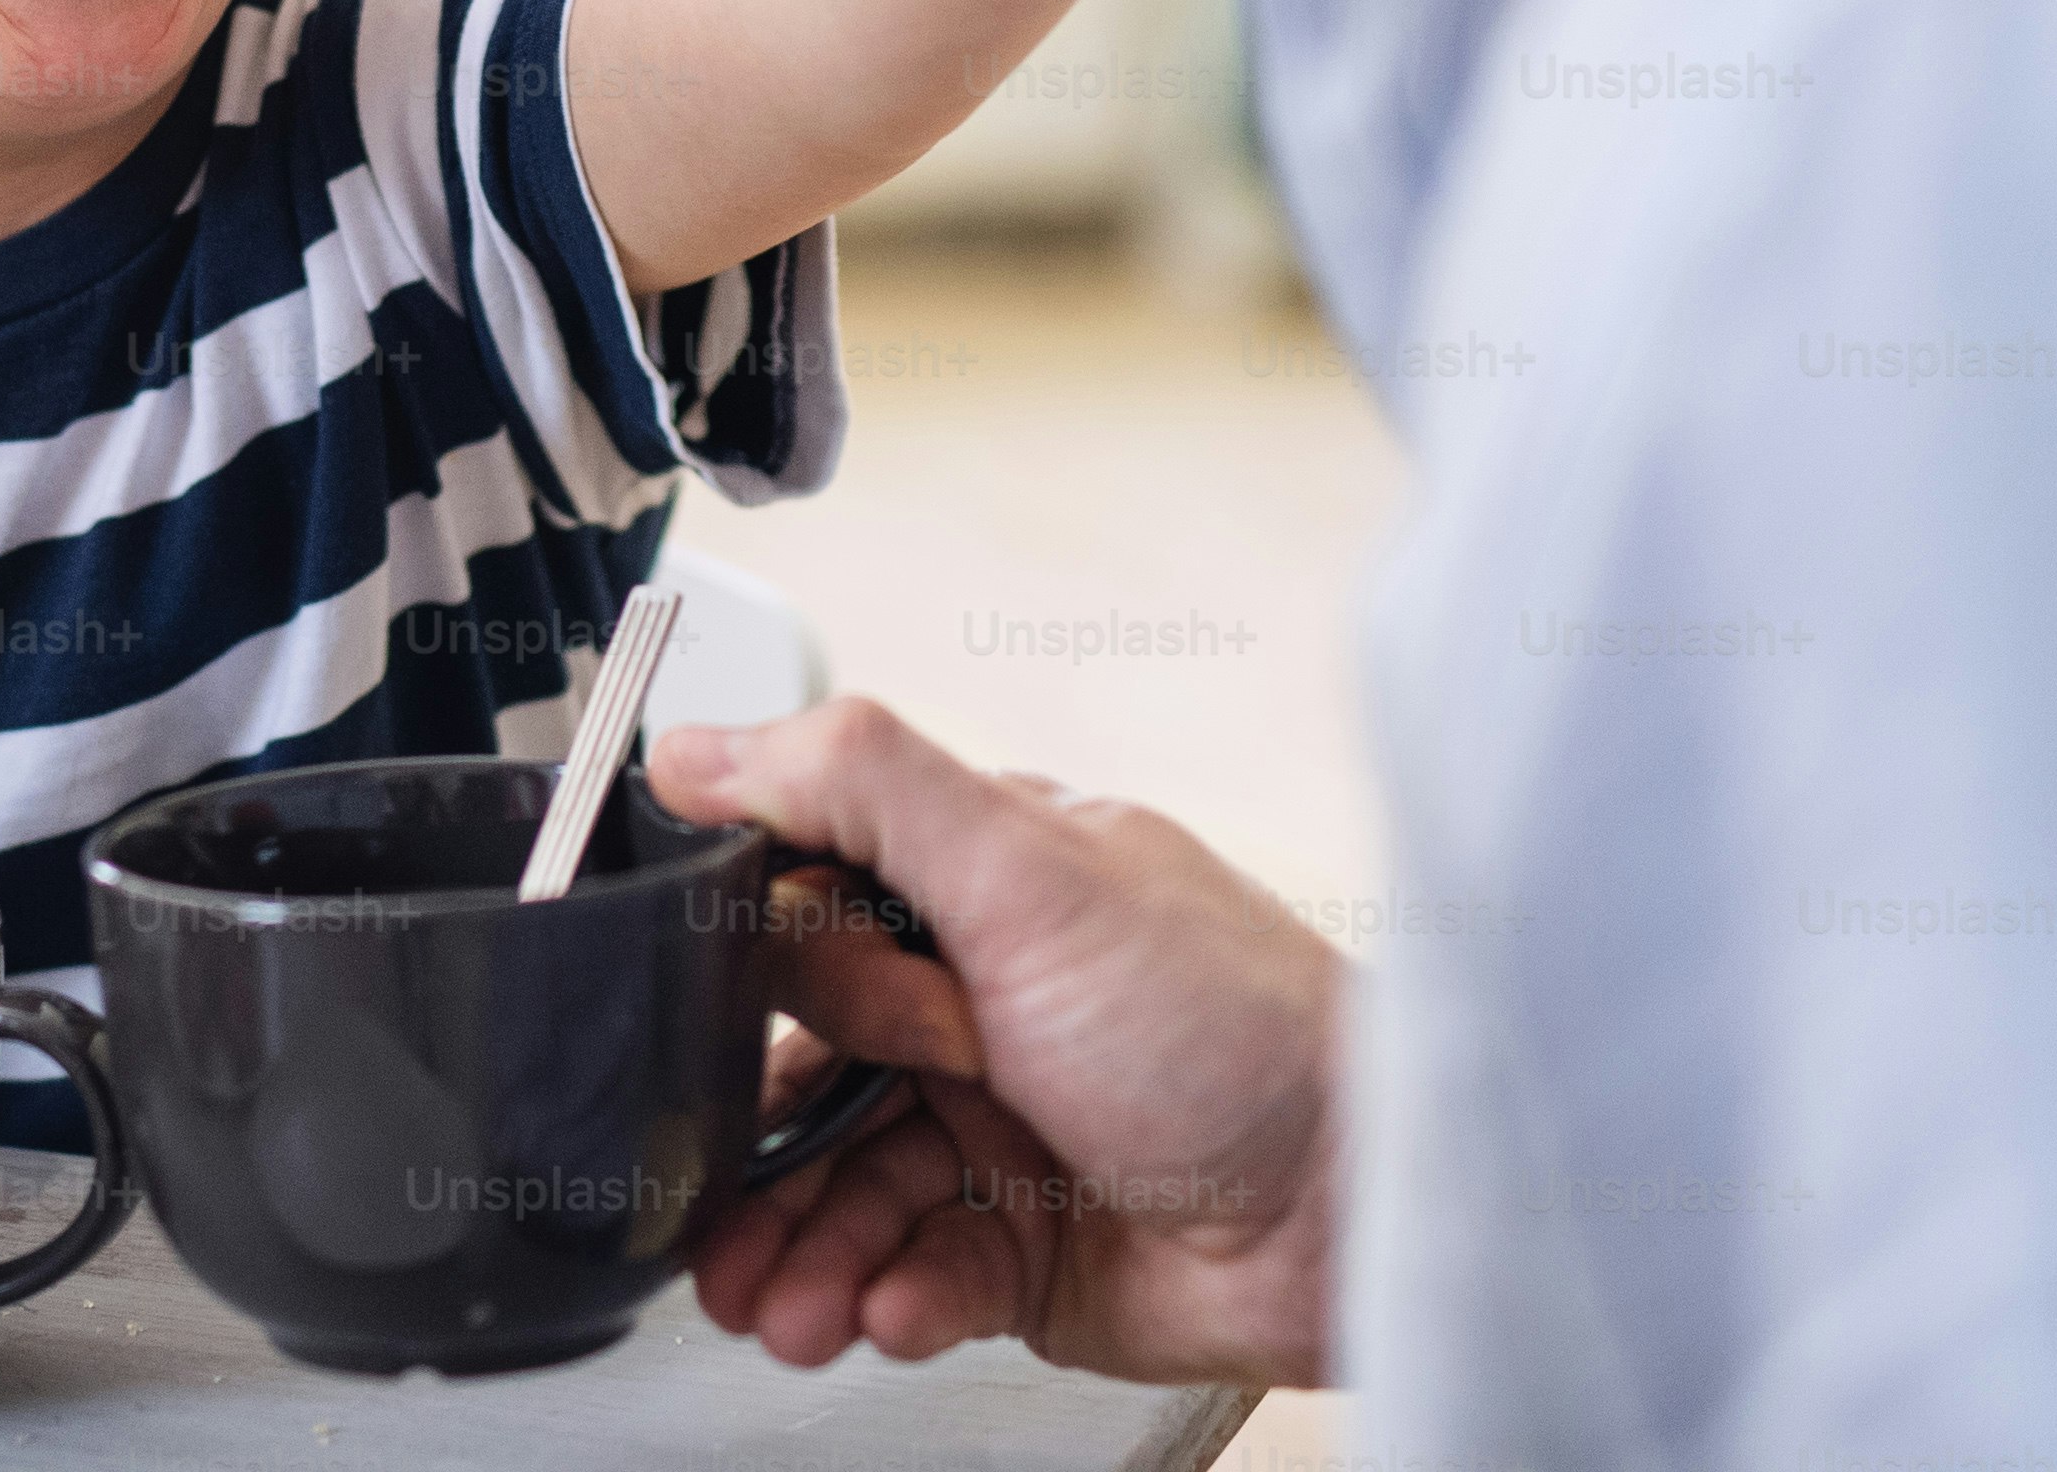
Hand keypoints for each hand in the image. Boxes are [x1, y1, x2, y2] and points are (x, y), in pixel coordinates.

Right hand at [655, 696, 1343, 1388]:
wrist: (1359, 1215)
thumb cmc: (1229, 1026)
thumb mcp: (1030, 871)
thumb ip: (861, 787)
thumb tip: (697, 744)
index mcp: (977, 890)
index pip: (801, 919)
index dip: (768, 981)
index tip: (751, 1024)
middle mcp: (981, 1005)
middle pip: (803, 1075)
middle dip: (752, 1159)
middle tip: (713, 1220)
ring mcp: (1001, 1130)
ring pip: (843, 1192)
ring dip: (800, 1254)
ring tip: (780, 1309)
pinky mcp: (1024, 1248)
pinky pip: (914, 1274)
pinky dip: (888, 1297)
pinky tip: (885, 1312)